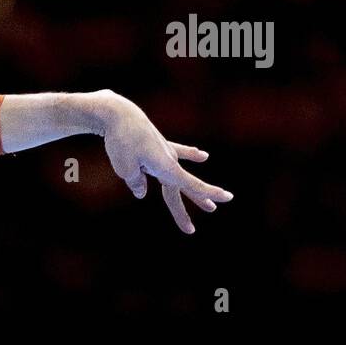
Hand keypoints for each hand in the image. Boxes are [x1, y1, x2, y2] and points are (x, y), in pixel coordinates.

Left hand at [92, 90, 233, 233]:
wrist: (118, 113)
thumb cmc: (121, 142)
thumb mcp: (125, 168)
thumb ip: (135, 182)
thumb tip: (142, 192)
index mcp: (166, 167)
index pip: (191, 184)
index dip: (208, 193)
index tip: (226, 198)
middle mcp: (169, 161)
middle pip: (180, 189)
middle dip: (184, 210)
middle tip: (190, 231)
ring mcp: (165, 152)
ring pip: (180, 177)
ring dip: (192, 193)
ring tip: (208, 208)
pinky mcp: (158, 144)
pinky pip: (176, 151)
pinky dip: (189, 154)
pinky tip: (203, 156)